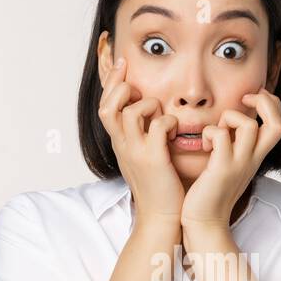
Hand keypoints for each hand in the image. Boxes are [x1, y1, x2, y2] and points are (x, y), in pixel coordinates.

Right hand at [97, 56, 183, 226]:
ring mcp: (136, 153)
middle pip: (107, 105)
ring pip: (131, 112)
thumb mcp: (142, 158)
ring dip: (149, 106)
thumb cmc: (158, 187)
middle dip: (121, 87)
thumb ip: (141, 135)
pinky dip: (169, 123)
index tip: (122, 63)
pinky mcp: (154, 160)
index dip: (111, 81)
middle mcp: (122, 146)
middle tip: (137, 84)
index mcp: (119, 143)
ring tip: (162, 117)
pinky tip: (176, 134)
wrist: (161, 218)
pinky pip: (158, 127)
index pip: (105, 105)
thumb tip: (150, 115)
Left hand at [181, 88, 280, 231]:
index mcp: (256, 157)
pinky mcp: (222, 168)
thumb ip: (234, 146)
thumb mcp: (229, 166)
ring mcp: (239, 163)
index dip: (271, 105)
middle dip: (264, 102)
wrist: (204, 222)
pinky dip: (210, 133)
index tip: (250, 101)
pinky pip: (221, 135)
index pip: (280, 125)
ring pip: (249, 124)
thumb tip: (228, 126)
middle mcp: (253, 159)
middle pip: (278, 123)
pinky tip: (204, 146)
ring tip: (217, 132)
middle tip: (244, 100)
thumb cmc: (211, 193)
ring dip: (230, 118)